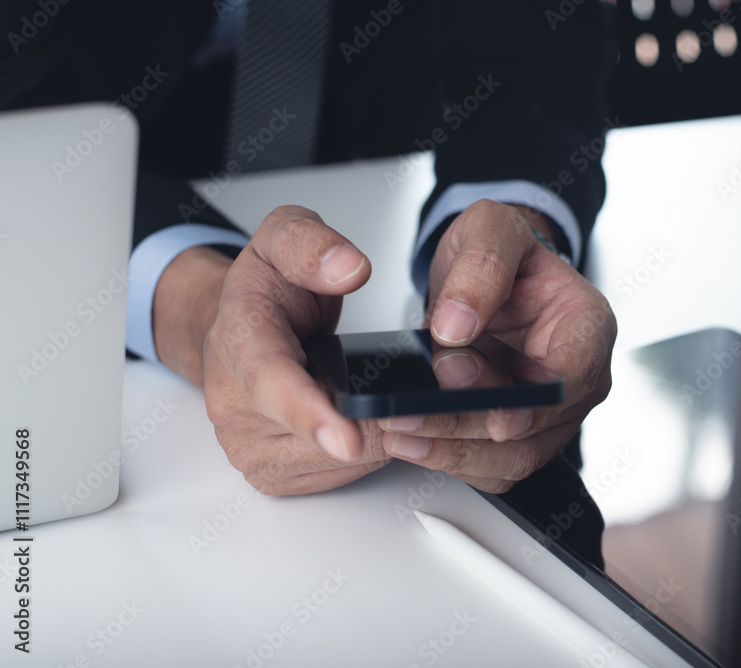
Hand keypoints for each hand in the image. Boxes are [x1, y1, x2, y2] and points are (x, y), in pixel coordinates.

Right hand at [196, 206, 390, 494]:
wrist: (240, 328)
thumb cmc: (267, 290)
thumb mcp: (284, 236)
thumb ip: (311, 244)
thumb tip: (348, 268)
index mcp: (238, 342)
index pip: (272, 384)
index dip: (312, 414)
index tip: (348, 438)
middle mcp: (232, 405)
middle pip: (320, 436)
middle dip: (371, 418)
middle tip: (393, 384)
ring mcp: (248, 446)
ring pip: (338, 463)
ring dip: (371, 435)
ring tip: (364, 391)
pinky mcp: (270, 473)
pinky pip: (338, 477)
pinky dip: (363, 453)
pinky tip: (358, 418)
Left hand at [379, 200, 615, 492]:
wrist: (486, 277)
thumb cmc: (503, 256)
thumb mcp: (491, 229)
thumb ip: (481, 267)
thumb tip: (457, 324)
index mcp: (587, 325)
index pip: (574, 378)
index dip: (537, 406)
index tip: (498, 418)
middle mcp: (576, 378)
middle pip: (536, 427)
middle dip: (471, 426)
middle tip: (414, 412)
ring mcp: (549, 414)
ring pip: (512, 458)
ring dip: (453, 452)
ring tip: (400, 432)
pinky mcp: (516, 434)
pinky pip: (489, 466)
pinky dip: (448, 459)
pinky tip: (409, 441)